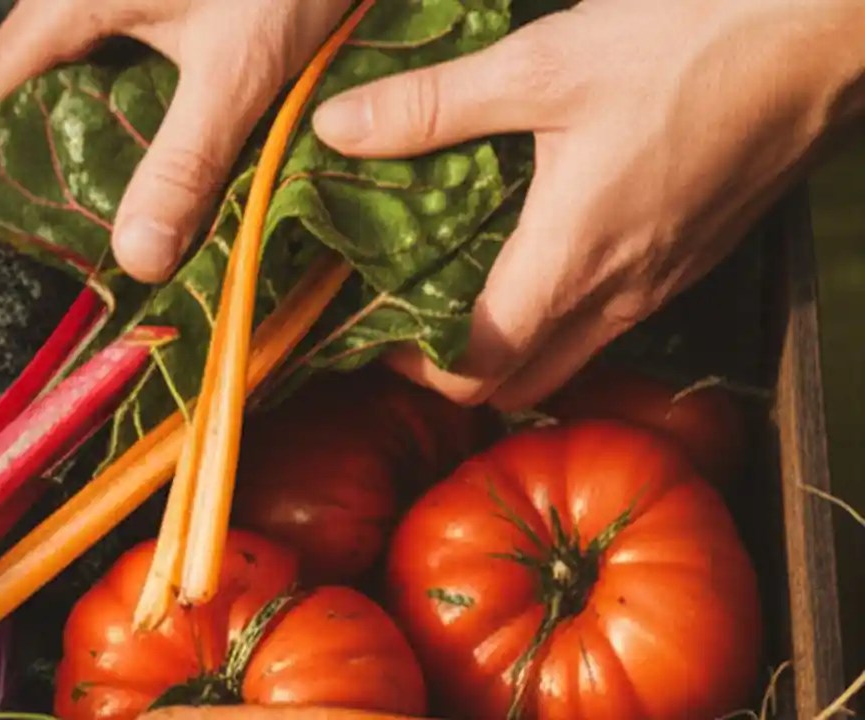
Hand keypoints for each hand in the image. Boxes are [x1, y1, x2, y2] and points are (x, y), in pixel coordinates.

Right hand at [0, 0, 351, 280]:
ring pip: (67, 74)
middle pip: (17, 87)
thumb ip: (186, 161)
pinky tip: (151, 154)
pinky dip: (117, 114)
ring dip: (75, 142)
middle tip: (48, 240)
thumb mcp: (238, 69)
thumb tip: (137, 259)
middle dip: (25, 167)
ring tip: (99, 213)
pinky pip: (111, 60)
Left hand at [313, 0, 864, 410]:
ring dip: (511, 344)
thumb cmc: (689, 50)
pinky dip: (561, 313)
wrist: (822, 39)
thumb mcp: (540, 68)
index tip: (375, 336)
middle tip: (408, 320)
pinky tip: (539, 253)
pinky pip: (611, 320)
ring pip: (569, 356)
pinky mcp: (689, 261)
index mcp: (570, 264)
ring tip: (461, 288)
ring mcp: (660, 286)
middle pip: (521, 384)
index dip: (414, 370)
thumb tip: (337, 130)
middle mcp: (618, 296)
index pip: (477, 372)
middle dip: (457, 371)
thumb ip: (431, 107)